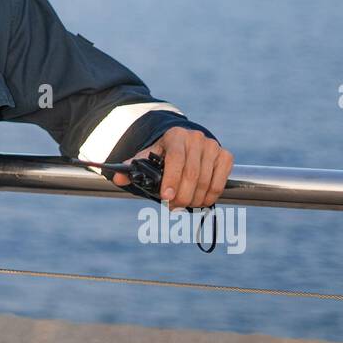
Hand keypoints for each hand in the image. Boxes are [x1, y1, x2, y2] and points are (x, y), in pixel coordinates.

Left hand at [112, 127, 233, 209]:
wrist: (187, 144)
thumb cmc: (165, 154)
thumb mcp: (149, 156)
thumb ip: (134, 167)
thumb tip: (118, 179)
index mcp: (175, 135)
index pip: (176, 159)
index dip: (172, 180)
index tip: (166, 198)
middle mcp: (196, 138)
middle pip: (192, 174)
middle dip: (182, 196)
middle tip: (172, 207)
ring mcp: (213, 146)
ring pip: (206, 181)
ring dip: (195, 199)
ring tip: (184, 205)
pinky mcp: (225, 155)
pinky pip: (220, 180)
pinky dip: (211, 195)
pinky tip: (201, 201)